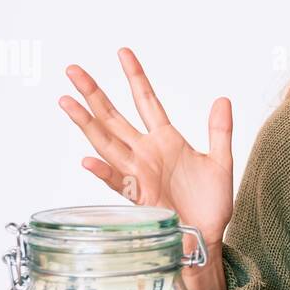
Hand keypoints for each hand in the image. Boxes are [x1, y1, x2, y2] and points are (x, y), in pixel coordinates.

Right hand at [58, 48, 232, 289]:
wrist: (207, 237)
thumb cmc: (212, 205)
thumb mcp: (221, 162)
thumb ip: (220, 131)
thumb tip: (223, 98)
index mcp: (166, 141)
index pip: (146, 101)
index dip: (135, 77)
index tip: (122, 51)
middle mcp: (147, 154)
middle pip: (114, 117)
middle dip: (94, 94)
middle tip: (72, 70)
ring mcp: (140, 174)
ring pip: (107, 143)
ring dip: (87, 123)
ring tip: (66, 101)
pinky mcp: (139, 197)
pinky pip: (117, 182)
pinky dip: (103, 172)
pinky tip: (89, 159)